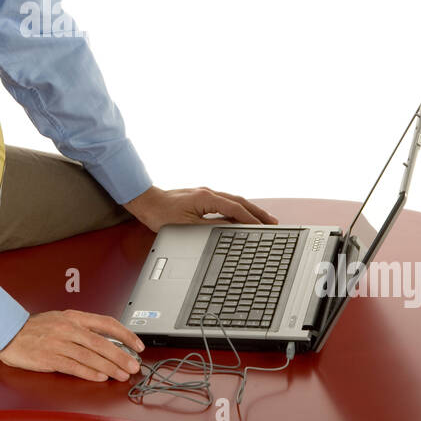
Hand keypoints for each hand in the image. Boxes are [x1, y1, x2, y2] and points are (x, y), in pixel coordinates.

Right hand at [0, 310, 144, 381]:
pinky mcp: (50, 358)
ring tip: (122, 374)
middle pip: (101, 342)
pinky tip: (101, 377)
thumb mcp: (61, 319)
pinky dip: (89, 372)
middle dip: (121, 355)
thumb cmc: (35, 328)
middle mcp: (68, 328)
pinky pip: (74, 366)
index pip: (106, 323)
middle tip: (134, 365)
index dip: (125, 334)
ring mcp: (59, 343)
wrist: (9, 332)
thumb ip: (82, 327)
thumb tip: (107, 338)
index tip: (137, 345)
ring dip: (109, 367)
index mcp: (74, 317)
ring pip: (90, 356)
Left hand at [122, 185, 276, 232]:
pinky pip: (226, 202)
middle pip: (240, 201)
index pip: (236, 208)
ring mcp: (205, 194)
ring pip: (234, 201)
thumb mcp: (187, 226)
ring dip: (250, 210)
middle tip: (274, 222)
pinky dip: (238, 209)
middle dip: (258, 212)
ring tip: (264, 220)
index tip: (265, 228)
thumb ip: (210, 227)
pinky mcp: (201, 198)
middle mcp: (208, 193)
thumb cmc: (162, 215)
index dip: (251, 219)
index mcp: (206, 198)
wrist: (146, 202)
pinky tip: (242, 216)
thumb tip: (231, 228)